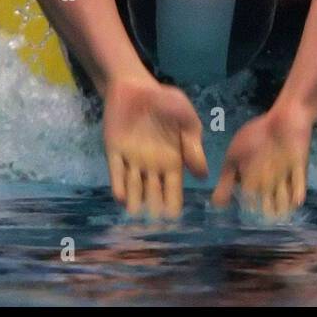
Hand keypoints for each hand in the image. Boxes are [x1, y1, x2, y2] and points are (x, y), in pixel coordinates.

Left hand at [103, 76, 207, 218]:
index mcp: (172, 162)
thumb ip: (193, 145)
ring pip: (134, 187)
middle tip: (153, 229)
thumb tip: (203, 176)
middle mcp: (151, 167)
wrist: (136, 87)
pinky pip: (116, 171)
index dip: (173, 206)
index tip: (173, 221)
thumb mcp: (186, 119)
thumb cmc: (165, 103)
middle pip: (153, 194)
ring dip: (135, 203)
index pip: (173, 190)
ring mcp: (132, 160)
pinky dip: (118, 184)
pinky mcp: (114, 151)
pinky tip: (121, 197)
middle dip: (153, 211)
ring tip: (136, 218)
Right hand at [212, 104, 312, 218]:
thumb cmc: (256, 135)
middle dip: (266, 208)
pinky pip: (299, 180)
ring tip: (280, 216)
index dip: (249, 205)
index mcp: (254, 179)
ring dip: (282, 204)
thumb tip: (215, 204)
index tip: (246, 215)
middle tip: (264, 219)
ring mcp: (286, 174)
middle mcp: (271, 181)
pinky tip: (298, 201)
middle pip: (267, 197)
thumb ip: (226, 179)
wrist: (283, 116)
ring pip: (283, 193)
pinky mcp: (300, 166)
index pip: (250, 195)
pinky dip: (298, 189)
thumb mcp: (235, 156)